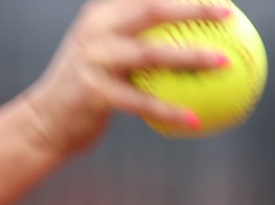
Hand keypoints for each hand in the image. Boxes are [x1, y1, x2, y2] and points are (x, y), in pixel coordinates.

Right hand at [24, 0, 233, 157]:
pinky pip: (142, 101)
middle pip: (152, 9)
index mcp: (102, 14)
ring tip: (226, 63)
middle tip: (228, 13)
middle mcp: (96, 29)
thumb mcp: (109, 59)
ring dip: (192, 57)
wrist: (46, 122)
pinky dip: (170, 111)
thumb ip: (140, 45)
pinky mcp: (94, 91)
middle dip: (192, 8)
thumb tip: (192, 45)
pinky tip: (197, 120)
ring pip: (151, 54)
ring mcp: (94, 58)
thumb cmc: (90, 92)